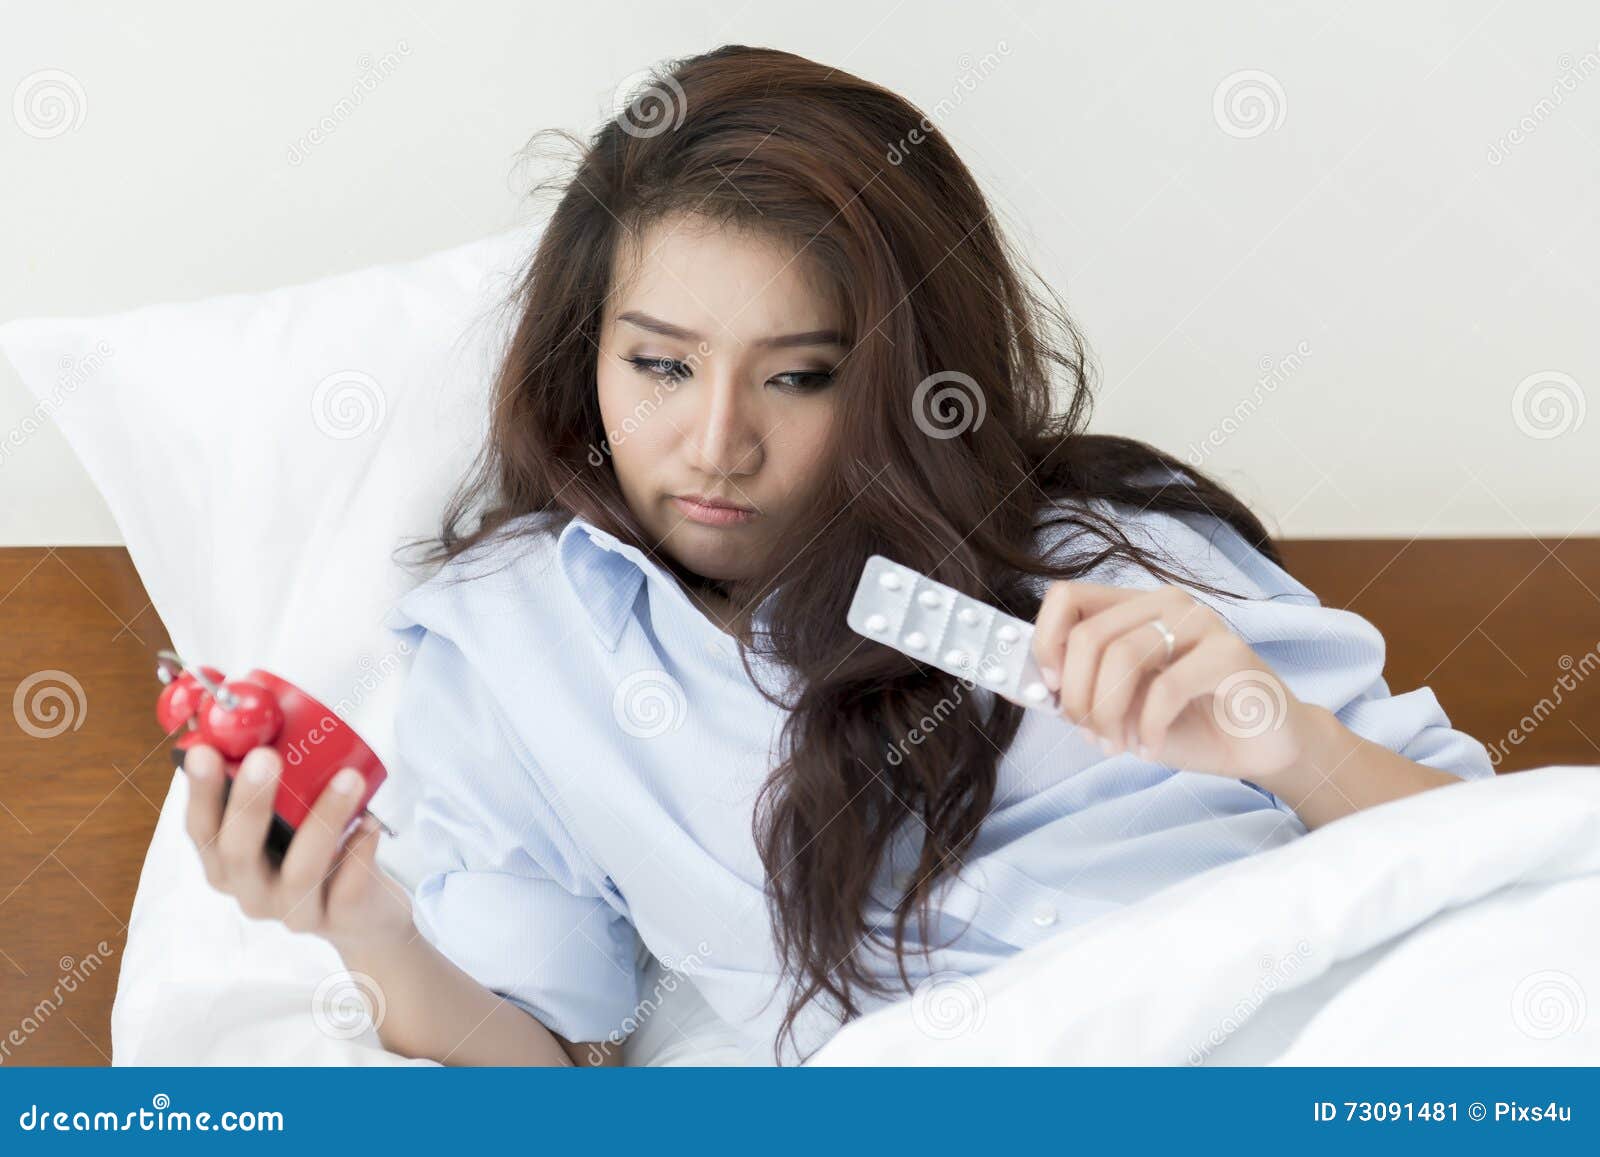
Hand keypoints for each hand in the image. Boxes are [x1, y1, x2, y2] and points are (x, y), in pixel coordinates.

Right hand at [182, 744, 412, 950]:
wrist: (364, 915)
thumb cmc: (317, 852)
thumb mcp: (288, 821)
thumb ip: (271, 782)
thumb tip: (254, 715)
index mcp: (227, 862)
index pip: (200, 830)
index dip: (200, 793)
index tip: (205, 752)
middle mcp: (252, 891)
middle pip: (238, 852)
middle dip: (249, 803)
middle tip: (265, 756)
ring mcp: (294, 911)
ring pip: (300, 871)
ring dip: (323, 820)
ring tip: (347, 779)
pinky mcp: (338, 921)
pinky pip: (347, 889)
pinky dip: (360, 853)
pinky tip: (370, 823)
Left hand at [1030, 580, 1315, 781]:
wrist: (1261, 747)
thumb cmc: (1187, 722)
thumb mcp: (1121, 706)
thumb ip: (1079, 689)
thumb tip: (1021, 687)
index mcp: (1134, 606)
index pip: (1066, 597)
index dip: (1046, 644)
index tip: (1049, 690)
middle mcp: (1166, 603)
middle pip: (1088, 636)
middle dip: (1077, 698)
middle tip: (1091, 735)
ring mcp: (1201, 623)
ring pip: (1122, 657)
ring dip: (1109, 715)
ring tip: (1120, 745)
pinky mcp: (1230, 654)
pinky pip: (1165, 688)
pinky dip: (1149, 728)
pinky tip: (1152, 747)